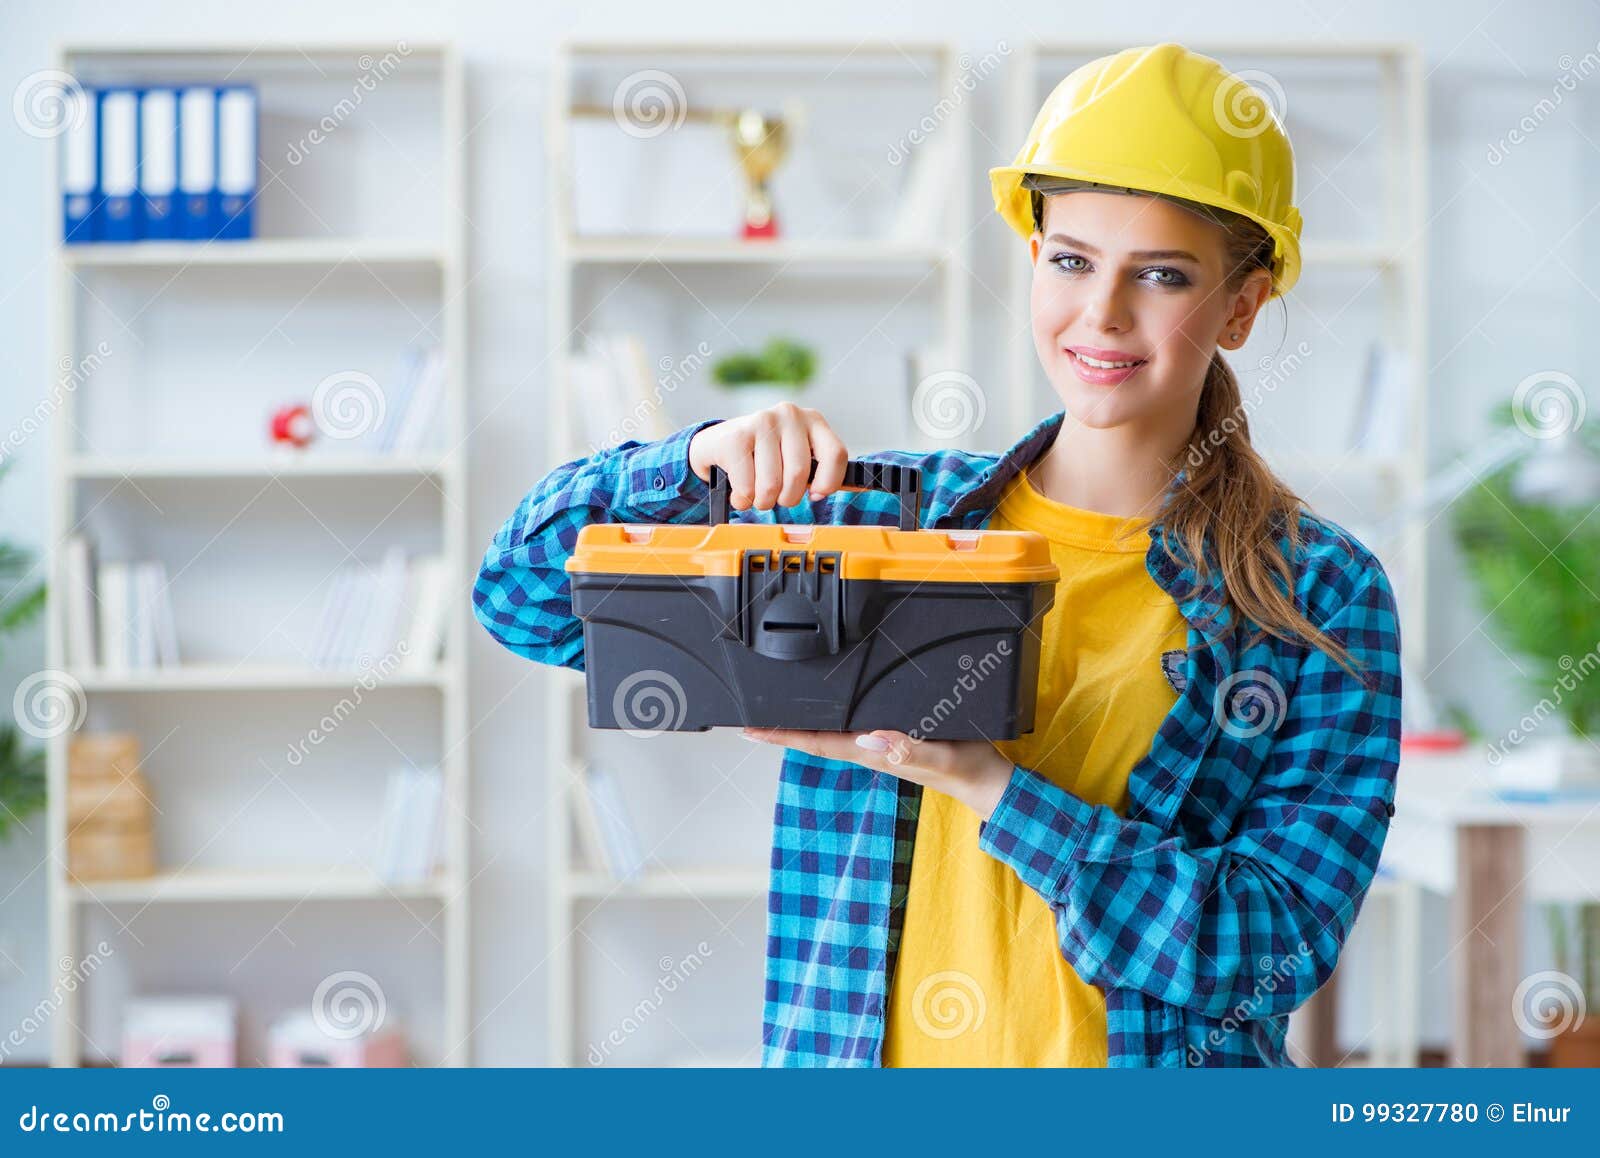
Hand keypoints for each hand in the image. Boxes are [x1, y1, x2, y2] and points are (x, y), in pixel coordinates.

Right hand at [687, 403, 848, 511]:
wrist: (716, 445)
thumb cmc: (762, 456)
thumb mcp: (796, 456)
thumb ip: (822, 469)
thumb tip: (858, 486)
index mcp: (812, 420)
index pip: (836, 454)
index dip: (828, 483)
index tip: (815, 495)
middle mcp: (789, 414)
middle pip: (800, 475)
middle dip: (787, 498)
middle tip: (776, 496)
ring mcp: (761, 421)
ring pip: (772, 485)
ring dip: (762, 502)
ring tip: (756, 493)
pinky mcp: (735, 436)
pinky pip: (747, 487)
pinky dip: (742, 500)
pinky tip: (739, 489)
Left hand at [741, 726, 1015, 820]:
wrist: (988, 783)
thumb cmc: (968, 769)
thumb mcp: (942, 757)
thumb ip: (909, 749)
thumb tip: (869, 739)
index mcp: (874, 752)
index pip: (818, 742)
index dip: (783, 736)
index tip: (750, 729)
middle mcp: (871, 749)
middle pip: (815, 737)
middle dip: (781, 728)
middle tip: (747, 717)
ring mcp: (880, 747)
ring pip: (829, 733)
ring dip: (800, 725)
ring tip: (772, 713)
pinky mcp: (892, 740)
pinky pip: (851, 728)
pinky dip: (828, 719)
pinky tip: (823, 712)